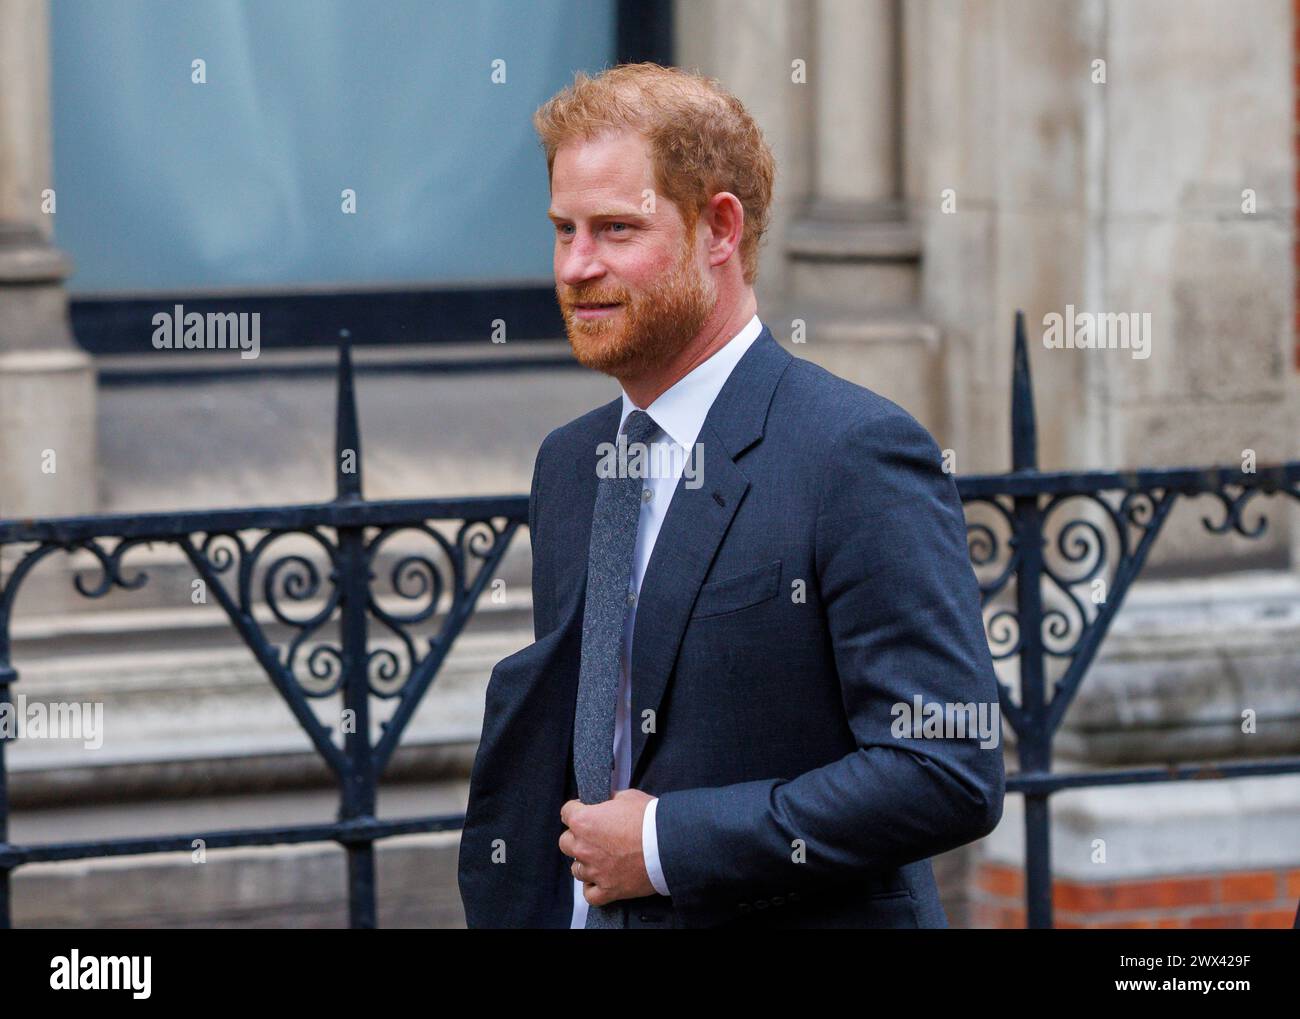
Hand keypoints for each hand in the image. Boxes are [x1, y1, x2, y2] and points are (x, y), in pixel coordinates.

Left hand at [559, 788, 655, 906]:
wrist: (669, 845)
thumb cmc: (650, 819)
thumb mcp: (628, 797)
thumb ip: (610, 800)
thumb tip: (607, 802)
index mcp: (584, 821)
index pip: (566, 812)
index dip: (577, 809)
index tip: (585, 810)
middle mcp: (583, 847)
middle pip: (565, 842)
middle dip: (577, 837)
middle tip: (594, 835)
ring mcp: (594, 871)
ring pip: (576, 869)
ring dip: (585, 862)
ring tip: (601, 858)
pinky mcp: (608, 889)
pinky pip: (590, 894)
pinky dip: (593, 888)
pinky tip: (600, 879)